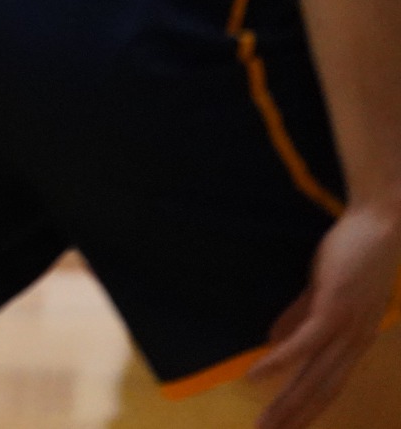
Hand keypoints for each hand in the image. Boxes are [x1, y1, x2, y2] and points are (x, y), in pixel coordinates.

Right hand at [250, 202, 400, 428]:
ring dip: (286, 404)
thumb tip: (272, 342)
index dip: (306, 411)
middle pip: (321, 393)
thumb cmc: (353, 255)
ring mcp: (345, 330)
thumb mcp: (322, 293)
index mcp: (354, 343)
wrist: (379, 226)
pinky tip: (256, 375)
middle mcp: (354, 345)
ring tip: (264, 424)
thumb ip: (299, 318)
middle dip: (294, 419)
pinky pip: (303, 343)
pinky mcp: (333, 310)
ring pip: (314, 378)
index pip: (328, 387)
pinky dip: (279, 362)